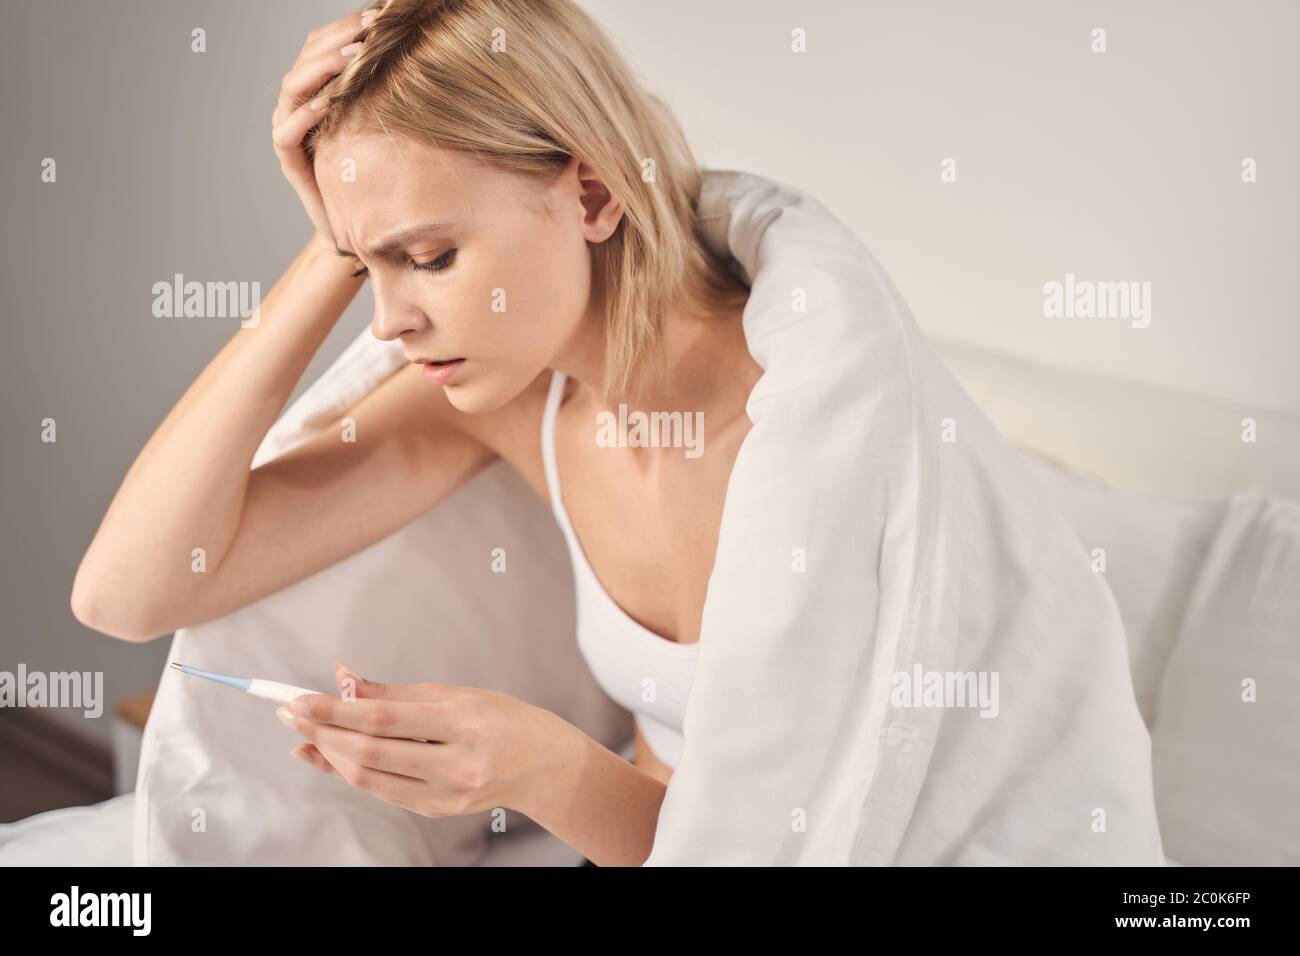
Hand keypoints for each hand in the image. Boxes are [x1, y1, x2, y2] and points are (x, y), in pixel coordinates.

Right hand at [271, 8, 376, 244]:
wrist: (360, 224)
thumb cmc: (375, 172)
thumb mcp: (386, 124)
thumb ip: (388, 92)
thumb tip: (421, 57)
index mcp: (318, 87)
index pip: (322, 44)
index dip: (345, 26)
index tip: (378, 13)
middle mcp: (298, 103)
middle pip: (307, 56)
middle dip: (338, 37)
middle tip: (370, 27)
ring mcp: (288, 128)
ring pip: (293, 86)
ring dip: (323, 67)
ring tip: (352, 55)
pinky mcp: (288, 159)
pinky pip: (287, 130)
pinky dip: (304, 114)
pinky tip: (326, 102)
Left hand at [279, 663, 581, 818]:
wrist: (539, 764)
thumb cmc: (499, 720)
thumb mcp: (453, 693)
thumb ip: (394, 691)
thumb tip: (342, 678)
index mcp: (463, 721)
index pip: (384, 717)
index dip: (335, 709)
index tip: (300, 699)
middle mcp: (455, 762)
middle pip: (370, 752)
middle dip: (323, 731)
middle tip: (292, 713)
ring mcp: (445, 793)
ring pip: (369, 777)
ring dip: (329, 754)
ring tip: (305, 733)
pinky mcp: (436, 810)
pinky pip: (381, 790)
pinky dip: (349, 773)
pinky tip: (328, 756)